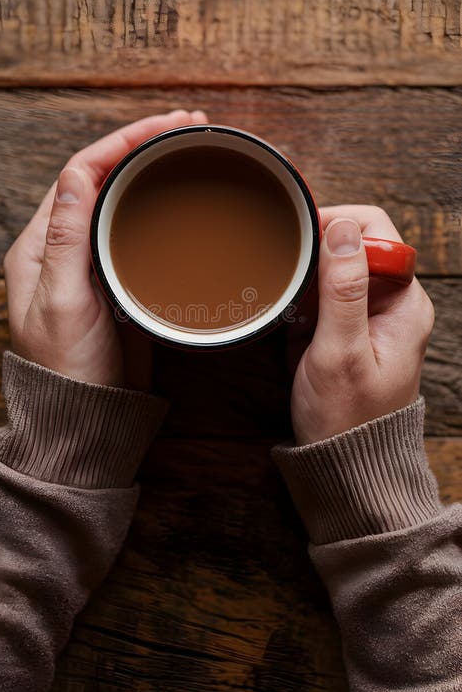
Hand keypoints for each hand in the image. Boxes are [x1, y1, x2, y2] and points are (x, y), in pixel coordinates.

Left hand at [4, 109, 207, 387]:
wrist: (87, 418)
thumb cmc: (68, 368)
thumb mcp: (63, 301)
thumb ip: (69, 238)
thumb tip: (78, 175)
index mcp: (42, 244)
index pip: (82, 173)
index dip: (123, 142)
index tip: (166, 126)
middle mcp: (64, 247)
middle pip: (103, 178)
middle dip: (144, 146)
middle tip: (190, 126)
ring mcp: (92, 264)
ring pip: (121, 201)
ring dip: (152, 171)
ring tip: (190, 148)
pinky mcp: (117, 283)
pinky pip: (136, 233)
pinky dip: (159, 208)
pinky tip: (183, 200)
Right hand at [291, 206, 434, 444]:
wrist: (343, 465)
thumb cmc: (347, 417)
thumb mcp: (340, 351)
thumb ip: (343, 288)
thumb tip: (344, 228)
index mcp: (404, 301)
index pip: (376, 231)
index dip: (336, 225)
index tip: (298, 238)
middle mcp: (392, 302)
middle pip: (352, 246)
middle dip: (314, 258)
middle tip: (286, 278)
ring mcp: (368, 315)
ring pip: (331, 270)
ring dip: (304, 283)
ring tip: (291, 312)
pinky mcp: (346, 330)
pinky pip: (320, 296)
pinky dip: (300, 304)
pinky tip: (291, 326)